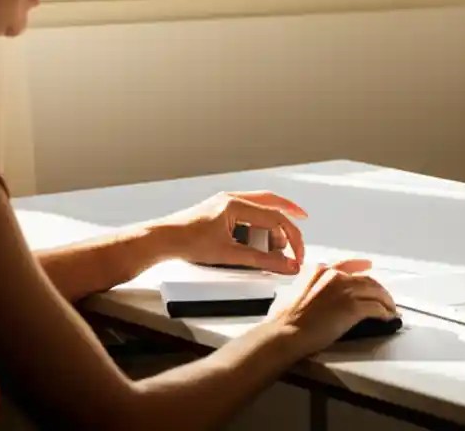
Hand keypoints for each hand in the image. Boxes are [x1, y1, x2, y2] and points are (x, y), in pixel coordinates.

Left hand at [161, 191, 306, 273]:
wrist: (161, 239)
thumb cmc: (188, 242)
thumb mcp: (229, 254)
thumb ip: (261, 260)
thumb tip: (285, 265)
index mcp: (236, 204)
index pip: (275, 217)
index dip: (291, 237)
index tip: (297, 254)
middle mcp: (232, 198)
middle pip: (270, 201)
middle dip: (288, 211)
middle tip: (302, 220)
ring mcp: (224, 203)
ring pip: (258, 205)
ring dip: (272, 220)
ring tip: (278, 241)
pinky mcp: (219, 211)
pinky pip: (246, 211)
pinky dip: (258, 221)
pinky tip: (259, 234)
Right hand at [268, 259, 396, 354]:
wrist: (285, 333)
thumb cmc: (282, 319)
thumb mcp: (289, 291)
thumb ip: (302, 287)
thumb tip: (304, 293)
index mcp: (318, 271)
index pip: (346, 265)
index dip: (360, 266)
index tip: (368, 266)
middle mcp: (334, 276)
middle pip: (365, 280)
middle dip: (377, 289)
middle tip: (384, 297)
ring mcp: (345, 291)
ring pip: (376, 292)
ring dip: (386, 302)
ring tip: (390, 310)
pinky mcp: (353, 308)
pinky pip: (377, 309)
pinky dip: (385, 314)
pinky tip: (387, 318)